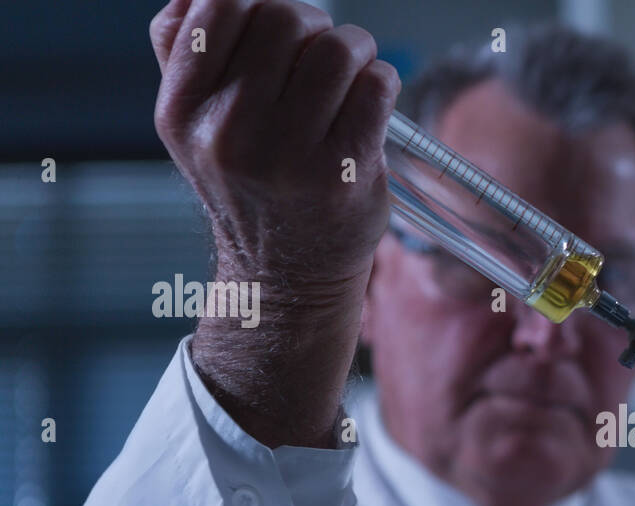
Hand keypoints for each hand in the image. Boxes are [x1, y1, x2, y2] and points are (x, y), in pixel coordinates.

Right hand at [149, 0, 399, 447]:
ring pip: (336, 48)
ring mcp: (288, 157)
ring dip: (355, 47)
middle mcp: (228, 134)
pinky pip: (376, 85)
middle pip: (284, 18)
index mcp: (182, 111)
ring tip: (352, 71)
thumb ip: (184, 52)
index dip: (260, 1)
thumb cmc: (251, 189)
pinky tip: (370, 101)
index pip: (220, 5)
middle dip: (314, 24)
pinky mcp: (343, 174)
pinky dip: (382, 80)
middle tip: (323, 50)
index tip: (280, 29)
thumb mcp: (194, 126)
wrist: (284, 277)